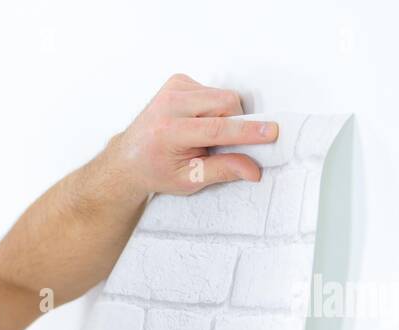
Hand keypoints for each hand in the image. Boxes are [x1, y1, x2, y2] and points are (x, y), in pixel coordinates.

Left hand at [104, 73, 278, 197]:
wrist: (128, 159)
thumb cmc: (156, 171)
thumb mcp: (188, 180)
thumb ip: (222, 171)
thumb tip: (253, 169)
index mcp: (168, 131)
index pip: (216, 128)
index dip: (246, 131)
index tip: (270, 132)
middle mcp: (168, 105)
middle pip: (225, 103)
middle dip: (234, 124)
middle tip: (218, 145)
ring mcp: (172, 89)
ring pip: (222, 95)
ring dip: (222, 116)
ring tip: (202, 135)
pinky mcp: (177, 81)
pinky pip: (212, 91)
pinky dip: (213, 108)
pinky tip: (196, 122)